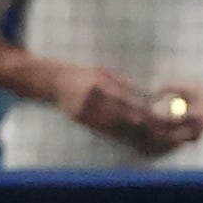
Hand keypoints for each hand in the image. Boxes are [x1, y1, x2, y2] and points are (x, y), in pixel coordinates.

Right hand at [37, 57, 154, 140]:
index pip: (119, 97)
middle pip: (115, 112)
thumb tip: (141, 94)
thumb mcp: (102, 71)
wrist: (56, 81)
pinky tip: (121, 131)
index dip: (133, 106)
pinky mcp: (78, 119)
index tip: (146, 112)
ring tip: (137, 130)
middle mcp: (88, 98)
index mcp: (96, 82)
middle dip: (132, 119)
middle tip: (147, 123)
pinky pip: (99, 127)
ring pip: (108, 123)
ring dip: (124, 127)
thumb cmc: (83, 74)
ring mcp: (82, 110)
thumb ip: (121, 82)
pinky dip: (112, 130)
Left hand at [139, 73, 202, 148]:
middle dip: (153, 130)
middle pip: (168, 136)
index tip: (145, 111)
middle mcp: (195, 130)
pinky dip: (163, 135)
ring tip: (144, 124)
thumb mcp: (186, 86)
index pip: (170, 121)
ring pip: (170, 141)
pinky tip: (152, 128)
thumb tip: (151, 91)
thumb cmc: (201, 90)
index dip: (155, 117)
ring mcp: (194, 136)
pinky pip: (174, 141)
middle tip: (141, 121)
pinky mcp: (192, 139)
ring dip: (156, 134)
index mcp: (195, 116)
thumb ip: (168, 88)